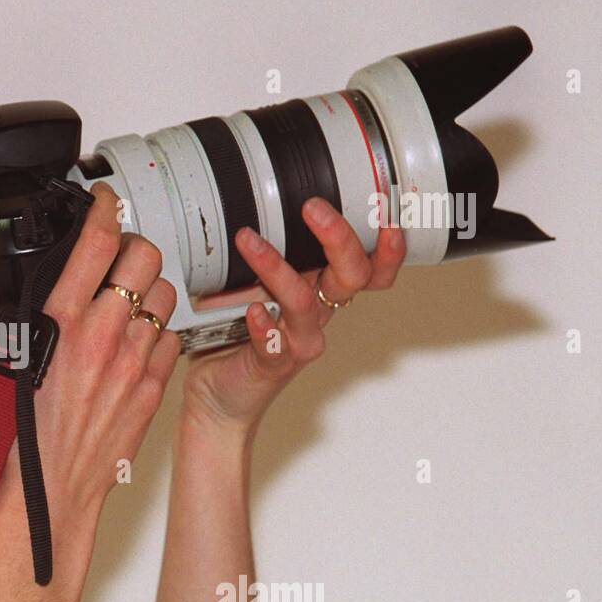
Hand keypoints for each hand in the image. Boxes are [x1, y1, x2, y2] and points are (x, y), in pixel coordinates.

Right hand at [0, 182, 181, 579]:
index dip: (105, 206)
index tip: (103, 199)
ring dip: (147, 288)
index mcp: (60, 323)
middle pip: (145, 256)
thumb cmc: (12, 438)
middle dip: (131, 245)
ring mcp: (135, 363)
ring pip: (166, 295)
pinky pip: (172, 339)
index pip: (98, 239)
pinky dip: (157, 332)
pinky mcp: (153, 389)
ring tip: (125, 299)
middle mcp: (105, 337)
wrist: (44, 495)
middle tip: (114, 253)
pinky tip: (132, 342)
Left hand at [181, 196, 406, 438]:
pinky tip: (253, 311)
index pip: (368, 267)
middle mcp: (316, 315)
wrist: (216, 395)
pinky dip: (264, 326)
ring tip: (248, 241)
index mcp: (319, 292)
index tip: (385, 210)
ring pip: (304, 302)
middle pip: (351, 276)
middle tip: (313, 208)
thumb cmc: (233, 338)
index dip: (385, 244)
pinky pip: (275, 346)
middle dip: (339, 239)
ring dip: (277, 267)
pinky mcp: (271, 365)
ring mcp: (297, 342)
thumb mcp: (246, 285)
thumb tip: (239, 207)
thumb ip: (252, 255)